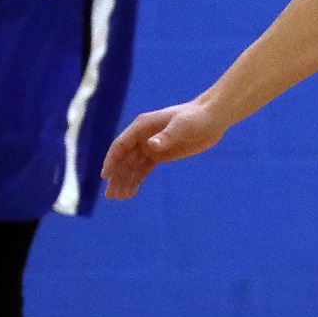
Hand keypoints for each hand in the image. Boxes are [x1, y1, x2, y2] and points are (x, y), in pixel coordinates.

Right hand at [102, 100, 226, 198]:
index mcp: (142, 126)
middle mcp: (142, 137)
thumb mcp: (182, 126)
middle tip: (111, 195)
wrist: (212, 118)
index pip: (121, 144)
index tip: (106, 176)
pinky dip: (136, 181)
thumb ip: (167, 136)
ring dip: (124, 181)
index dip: (112, 160)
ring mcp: (150, 146)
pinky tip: (130, 193)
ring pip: (132, 166)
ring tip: (119, 198)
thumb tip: (151, 145)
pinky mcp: (159, 155)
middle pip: (124, 159)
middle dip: (117, 176)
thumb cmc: (196, 117)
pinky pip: (143, 170)